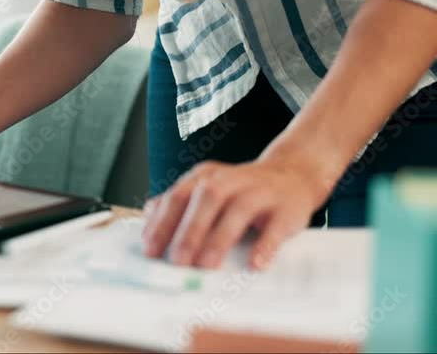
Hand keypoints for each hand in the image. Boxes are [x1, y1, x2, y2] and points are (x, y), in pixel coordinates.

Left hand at [141, 158, 332, 269]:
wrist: (293, 175)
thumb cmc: (242, 190)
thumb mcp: (208, 189)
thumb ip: (179, 203)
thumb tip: (146, 218)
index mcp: (206, 176)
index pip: (178, 196)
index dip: (162, 222)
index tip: (150, 249)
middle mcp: (231, 179)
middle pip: (205, 199)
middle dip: (188, 231)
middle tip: (177, 261)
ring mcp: (260, 191)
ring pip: (238, 210)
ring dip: (219, 239)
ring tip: (206, 265)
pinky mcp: (286, 208)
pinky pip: (276, 227)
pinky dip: (265, 246)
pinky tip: (254, 264)